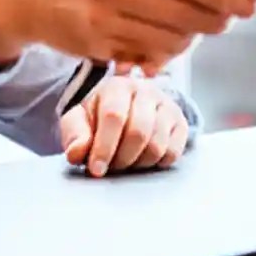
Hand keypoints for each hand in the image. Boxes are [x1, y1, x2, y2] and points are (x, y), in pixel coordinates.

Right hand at [0, 0, 255, 68]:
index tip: (242, 0)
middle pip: (178, 11)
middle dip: (212, 20)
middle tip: (231, 21)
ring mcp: (101, 16)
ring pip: (164, 38)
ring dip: (191, 39)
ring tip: (206, 31)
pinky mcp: (94, 43)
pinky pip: (142, 54)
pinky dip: (163, 54)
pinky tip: (173, 44)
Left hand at [60, 76, 188, 177]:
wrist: (125, 109)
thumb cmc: (98, 117)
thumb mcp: (78, 121)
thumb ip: (74, 135)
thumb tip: (77, 152)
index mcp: (117, 86)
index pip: (114, 117)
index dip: (104, 147)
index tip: (96, 169)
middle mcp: (146, 91)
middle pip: (139, 133)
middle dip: (122, 158)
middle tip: (111, 166)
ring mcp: (167, 106)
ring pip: (157, 145)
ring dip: (138, 163)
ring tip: (126, 160)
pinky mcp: (180, 123)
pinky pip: (173, 152)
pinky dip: (157, 163)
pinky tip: (143, 157)